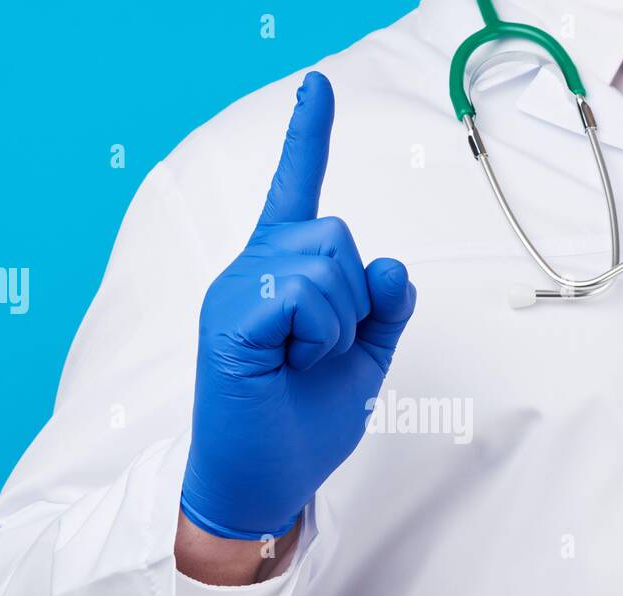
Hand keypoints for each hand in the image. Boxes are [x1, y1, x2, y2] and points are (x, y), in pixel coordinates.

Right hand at [180, 71, 416, 539]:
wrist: (265, 482)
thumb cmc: (303, 424)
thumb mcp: (363, 361)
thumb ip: (383, 312)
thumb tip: (393, 266)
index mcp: (278, 275)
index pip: (296, 193)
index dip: (309, 137)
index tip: (318, 85)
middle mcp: (251, 270)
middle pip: (335, 232)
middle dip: (354, 296)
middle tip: (323, 350)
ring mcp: (234, 290)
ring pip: (326, 258)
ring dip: (338, 320)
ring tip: (304, 360)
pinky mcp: (228, 317)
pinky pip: (304, 292)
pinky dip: (319, 333)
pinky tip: (290, 362)